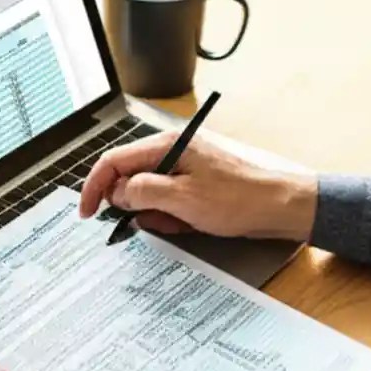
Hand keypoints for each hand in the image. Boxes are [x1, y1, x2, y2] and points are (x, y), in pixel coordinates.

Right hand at [79, 132, 318, 240]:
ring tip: (180, 224)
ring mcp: (187, 166)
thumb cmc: (239, 199)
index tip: (87, 212)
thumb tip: (117, 192)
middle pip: (131, 175)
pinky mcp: (198, 182)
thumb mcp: (181, 200)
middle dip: (130, 204)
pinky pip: (171, 199)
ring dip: (156, 213)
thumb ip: (141, 192)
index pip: (114, 160)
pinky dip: (173, 215)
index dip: (95, 186)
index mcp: (166, 146)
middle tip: (141, 224)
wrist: (283, 205)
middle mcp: (174, 150)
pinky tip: (190, 224)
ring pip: (151, 191)